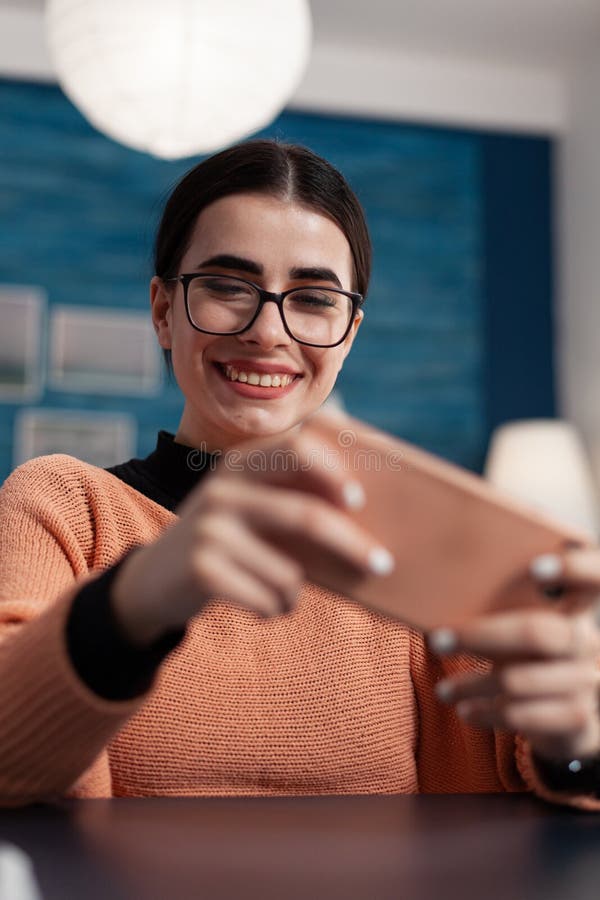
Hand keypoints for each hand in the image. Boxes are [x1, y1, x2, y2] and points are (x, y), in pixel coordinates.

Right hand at [111, 414, 394, 645]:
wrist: (151, 583)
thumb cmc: (223, 542)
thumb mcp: (247, 507)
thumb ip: (290, 497)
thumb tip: (364, 517)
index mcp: (240, 464)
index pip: (296, 448)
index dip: (332, 471)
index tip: (360, 500)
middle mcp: (222, 489)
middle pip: (305, 515)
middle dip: (352, 544)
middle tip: (383, 564)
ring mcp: (209, 529)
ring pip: (290, 571)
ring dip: (297, 594)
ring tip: (284, 596)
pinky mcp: (202, 570)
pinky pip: (268, 599)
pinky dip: (276, 610)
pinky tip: (261, 606)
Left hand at [429, 546, 599, 761]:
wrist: (563, 716)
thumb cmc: (529, 656)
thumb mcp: (523, 626)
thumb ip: (501, 603)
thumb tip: (435, 575)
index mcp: (577, 607)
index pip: (595, 575)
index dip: (575, 567)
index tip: (535, 567)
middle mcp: (587, 641)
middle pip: (537, 633)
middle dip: (481, 636)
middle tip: (438, 639)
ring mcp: (587, 681)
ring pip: (520, 680)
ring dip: (473, 685)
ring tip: (443, 689)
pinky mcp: (578, 719)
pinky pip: (524, 716)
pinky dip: (488, 714)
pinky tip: (467, 710)